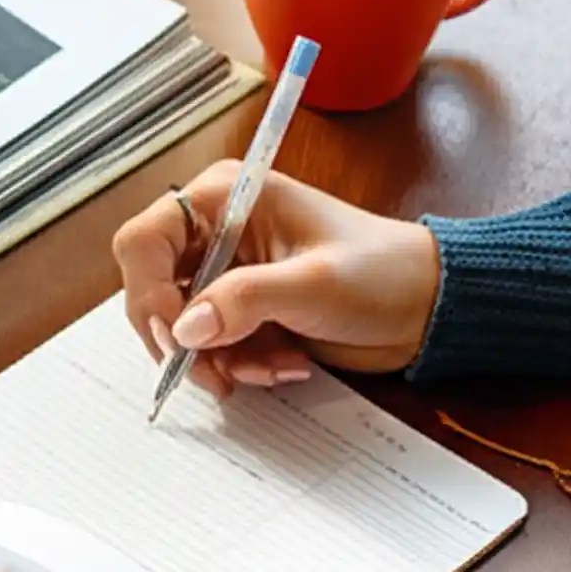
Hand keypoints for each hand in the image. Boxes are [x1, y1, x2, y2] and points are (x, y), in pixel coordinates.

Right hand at [112, 160, 440, 397]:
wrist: (426, 307)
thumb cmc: (380, 274)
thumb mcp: (312, 285)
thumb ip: (244, 300)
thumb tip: (184, 330)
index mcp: (223, 197)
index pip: (144, 240)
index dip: (149, 290)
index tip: (177, 336)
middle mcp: (212, 230)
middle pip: (152, 289)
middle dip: (183, 338)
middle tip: (215, 374)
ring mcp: (223, 272)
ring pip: (177, 326)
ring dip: (216, 359)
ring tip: (272, 365)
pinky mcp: (236, 308)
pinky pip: (207, 346)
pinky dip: (235, 365)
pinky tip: (281, 363)